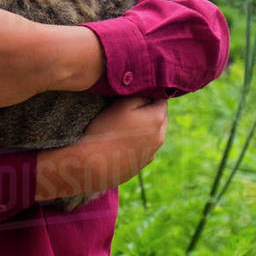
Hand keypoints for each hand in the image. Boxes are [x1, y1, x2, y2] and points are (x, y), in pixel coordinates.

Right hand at [35, 97, 167, 201]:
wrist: (92, 165)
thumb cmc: (105, 129)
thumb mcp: (122, 104)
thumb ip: (141, 94)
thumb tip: (151, 90)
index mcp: (158, 119)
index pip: (162, 100)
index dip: (150, 93)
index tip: (138, 91)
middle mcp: (159, 138)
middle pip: (160, 117)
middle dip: (150, 109)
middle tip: (131, 104)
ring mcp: (151, 154)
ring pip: (153, 133)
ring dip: (144, 126)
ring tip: (125, 123)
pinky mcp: (141, 164)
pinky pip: (144, 147)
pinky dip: (138, 141)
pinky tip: (121, 140)